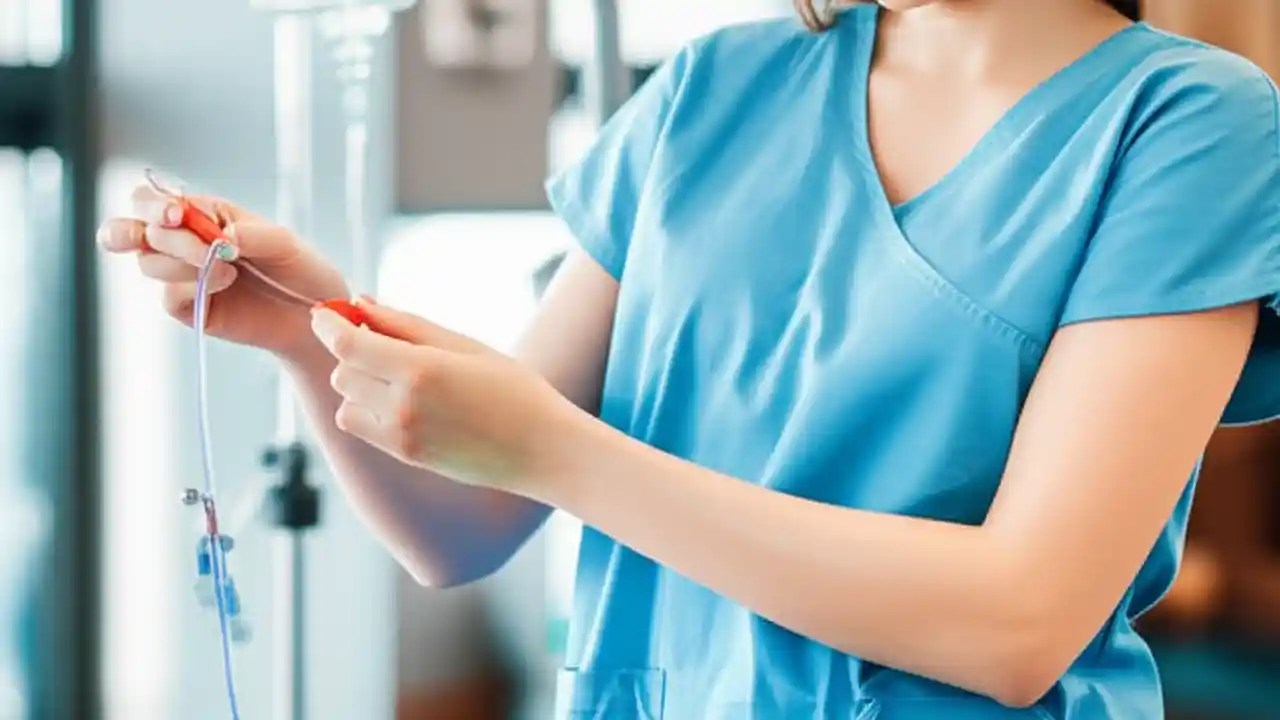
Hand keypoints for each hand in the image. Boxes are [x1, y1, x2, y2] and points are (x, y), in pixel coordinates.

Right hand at [97, 184, 348, 358]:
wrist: (313, 316)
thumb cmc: (300, 271)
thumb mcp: (285, 244)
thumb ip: (252, 234)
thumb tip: (221, 236)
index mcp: (203, 214)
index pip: (152, 200)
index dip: (153, 205)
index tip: (176, 215)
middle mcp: (184, 241)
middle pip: (132, 228)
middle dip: (149, 231)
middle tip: (184, 236)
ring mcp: (183, 275)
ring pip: (148, 262)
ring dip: (181, 263)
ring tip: (228, 271)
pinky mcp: (188, 307)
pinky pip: (168, 296)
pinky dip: (189, 288)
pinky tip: (223, 285)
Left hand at [309, 299, 581, 492]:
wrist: (541, 449)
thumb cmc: (514, 389)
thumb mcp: (464, 345)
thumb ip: (408, 324)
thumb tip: (361, 304)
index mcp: (421, 370)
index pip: (347, 343)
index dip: (328, 324)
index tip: (327, 314)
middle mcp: (404, 406)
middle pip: (343, 370)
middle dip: (353, 352)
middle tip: (382, 341)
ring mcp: (401, 437)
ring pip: (346, 399)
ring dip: (359, 383)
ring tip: (397, 377)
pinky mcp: (405, 456)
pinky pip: (359, 426)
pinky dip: (367, 409)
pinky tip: (401, 402)